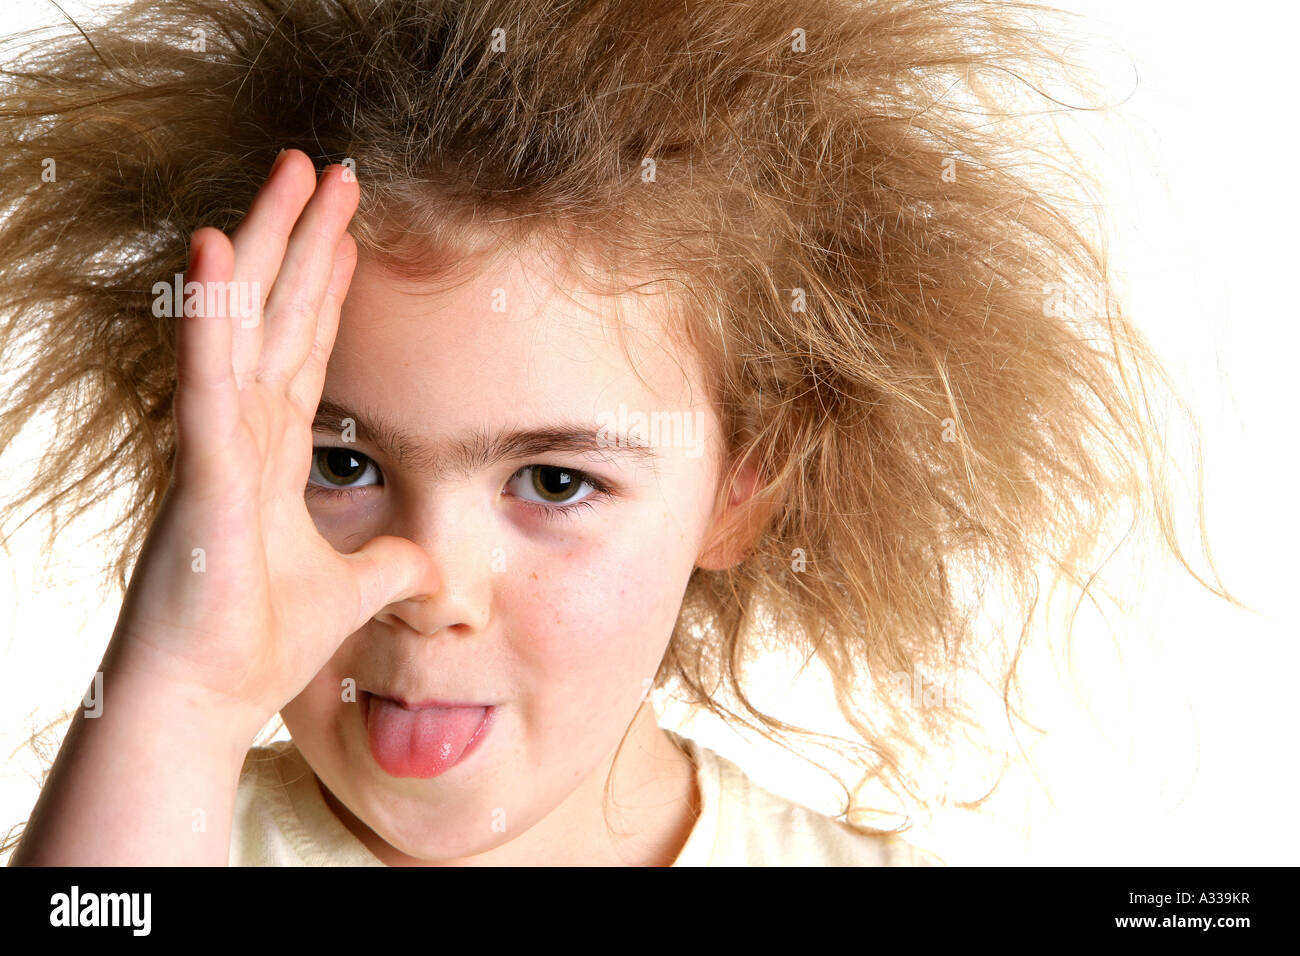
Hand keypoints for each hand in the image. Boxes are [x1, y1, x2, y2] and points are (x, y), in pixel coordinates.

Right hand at [109, 149, 430, 736]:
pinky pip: (209, 378)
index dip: (327, 288)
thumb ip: (389, 565)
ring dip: (268, 245)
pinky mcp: (202, 473)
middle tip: (327, 167)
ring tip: (291, 174)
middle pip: (277, 315)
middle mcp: (242, 433)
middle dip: (304, 239)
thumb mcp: (351, 591)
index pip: (306, 349)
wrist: (206, 701)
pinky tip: (220, 248)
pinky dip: (213, 316)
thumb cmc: (256, 643)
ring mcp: (218, 445)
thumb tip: (431, 564)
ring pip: (244, 323)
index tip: (351, 231)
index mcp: (273, 453)